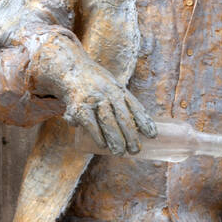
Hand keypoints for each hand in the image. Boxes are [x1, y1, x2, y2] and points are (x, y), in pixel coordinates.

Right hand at [32, 38, 155, 154]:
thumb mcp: (112, 86)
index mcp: (119, 89)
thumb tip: (137, 128)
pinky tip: (102, 145)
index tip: (152, 135)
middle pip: (123, 117)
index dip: (144, 122)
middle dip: (131, 136)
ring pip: (108, 122)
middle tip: (135, 150)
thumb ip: (122, 103)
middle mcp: (108, 93)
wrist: (70, 68)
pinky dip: (98, 136)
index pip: (135, 107)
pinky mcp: (80, 107)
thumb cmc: (95, 83)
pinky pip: (91, 124)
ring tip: (120, 152)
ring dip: (116, 139)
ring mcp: (94, 99)